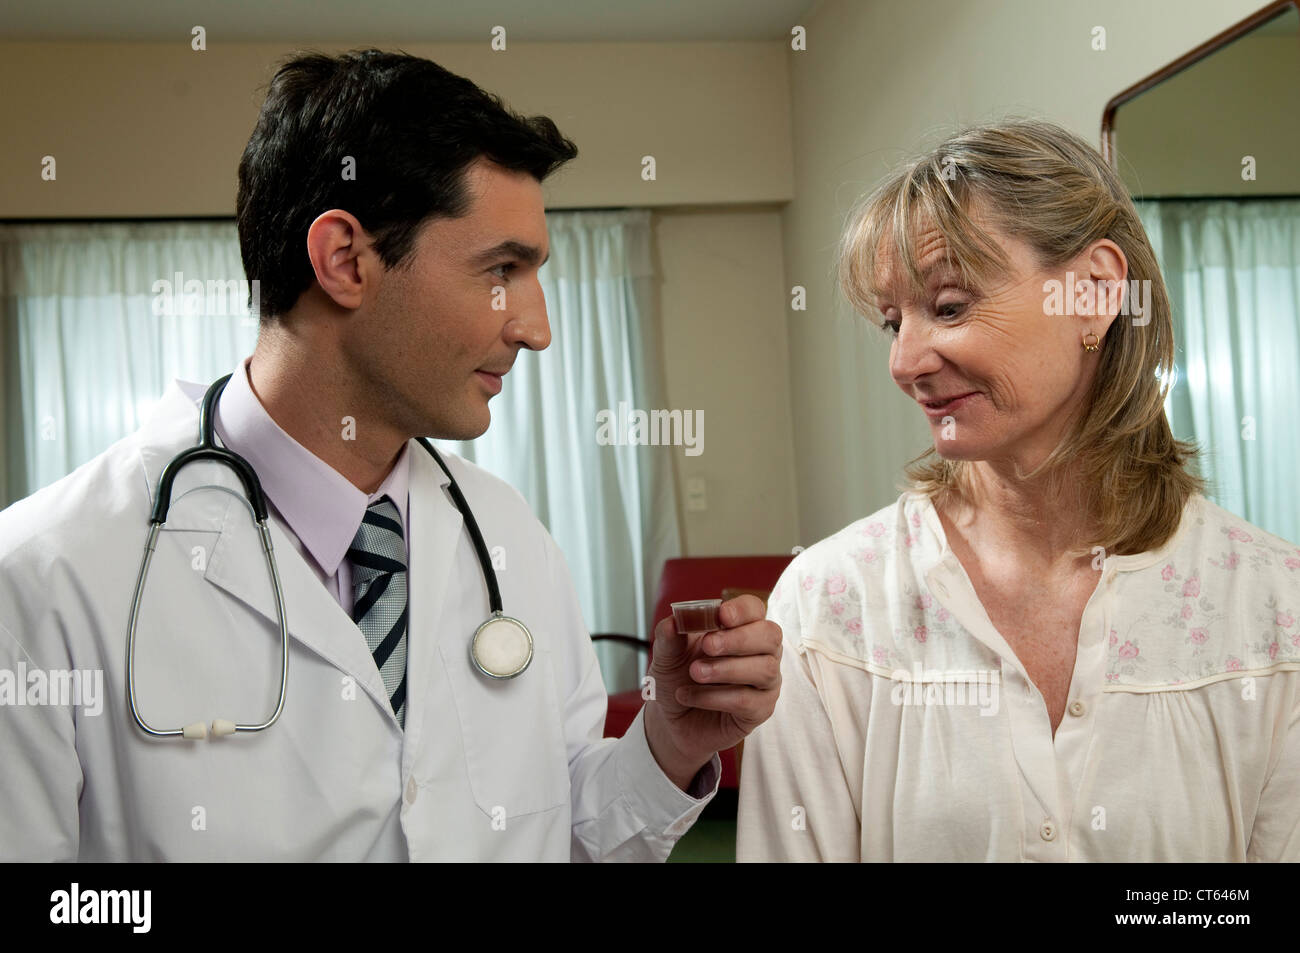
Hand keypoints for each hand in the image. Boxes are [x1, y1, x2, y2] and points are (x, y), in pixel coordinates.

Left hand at [642, 595, 781, 790]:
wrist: (672, 719)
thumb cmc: (678, 678)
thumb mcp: (667, 655)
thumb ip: (669, 636)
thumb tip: (673, 621)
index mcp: (741, 628)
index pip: (754, 609)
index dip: (742, 610)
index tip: (721, 616)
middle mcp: (761, 651)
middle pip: (770, 635)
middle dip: (738, 639)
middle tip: (708, 646)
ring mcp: (765, 681)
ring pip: (764, 669)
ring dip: (726, 669)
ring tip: (695, 673)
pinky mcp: (761, 709)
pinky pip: (747, 700)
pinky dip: (715, 697)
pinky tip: (690, 696)